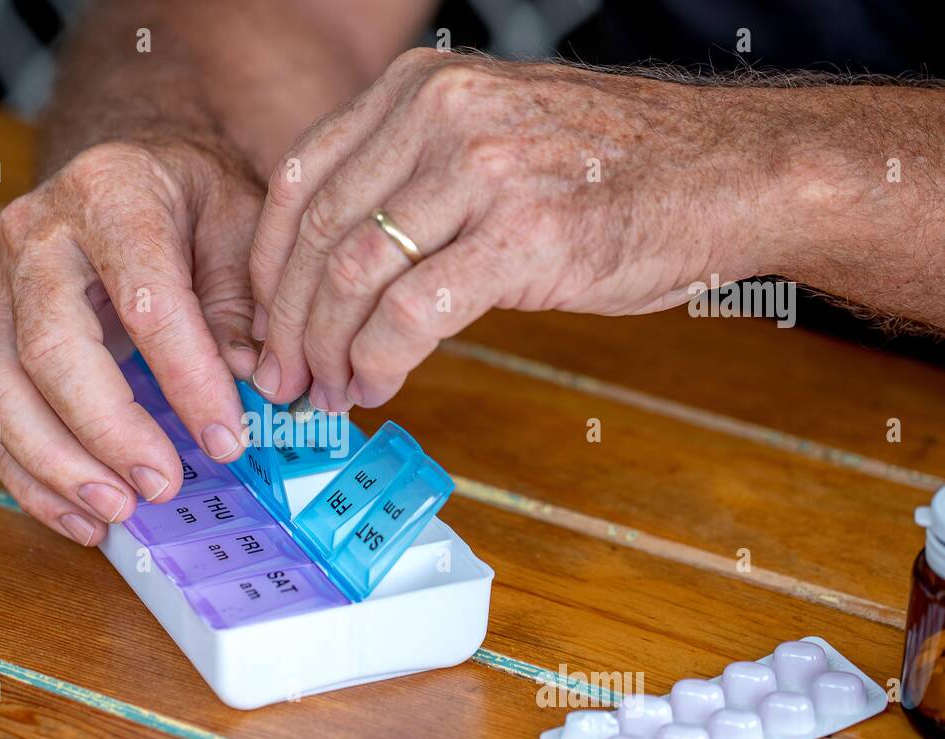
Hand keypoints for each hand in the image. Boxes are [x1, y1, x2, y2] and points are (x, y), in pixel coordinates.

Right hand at [0, 133, 261, 545]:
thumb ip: (245, 302)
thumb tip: (256, 387)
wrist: (131, 171)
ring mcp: (1, 289)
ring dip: (57, 465)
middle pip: (50, 348)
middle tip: (162, 485)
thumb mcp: (242, 223)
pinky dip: (31, 477)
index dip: (186, 377)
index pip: (144, 299)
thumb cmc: (194, 200)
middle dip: (107, 430)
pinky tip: (83, 519)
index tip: (227, 440)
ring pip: (1, 389)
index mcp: (110, 194)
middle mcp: (37, 237)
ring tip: (119, 514)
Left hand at [247, 48, 799, 409]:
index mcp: (419, 88)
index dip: (267, 268)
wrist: (730, 172)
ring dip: (328, 352)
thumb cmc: (614, 167)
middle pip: (315, 235)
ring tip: (331, 393)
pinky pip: (411, 313)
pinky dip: (379, 362)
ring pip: (351, 276)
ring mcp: (483, 170)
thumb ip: (411, 180)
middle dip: (288, 324)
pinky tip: (380, 386)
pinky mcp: (524, 235)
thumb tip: (337, 269)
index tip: (266, 324)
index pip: (299, 182)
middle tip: (285, 379)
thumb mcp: (492, 136)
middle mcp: (440, 114)